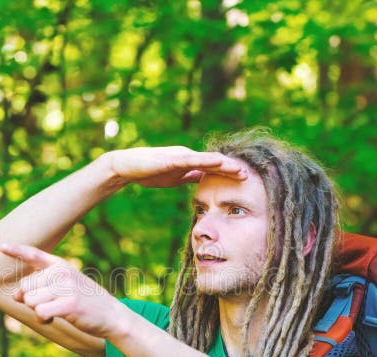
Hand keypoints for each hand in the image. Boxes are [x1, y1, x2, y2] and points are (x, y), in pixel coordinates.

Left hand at [0, 243, 125, 338]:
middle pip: (25, 287)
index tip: (1, 246)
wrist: (110, 314)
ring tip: (55, 311)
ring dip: (38, 311)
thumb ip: (39, 287)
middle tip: (51, 304)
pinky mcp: (69, 303)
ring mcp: (66, 286)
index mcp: (60, 265)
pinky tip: (55, 318)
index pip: (34, 254)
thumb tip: (14, 296)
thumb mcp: (65, 285)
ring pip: (30, 300)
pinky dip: (44, 318)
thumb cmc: (83, 301)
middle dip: (32, 300)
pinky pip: (40, 312)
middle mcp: (62, 272)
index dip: (16, 250)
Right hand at [103, 146, 247, 187]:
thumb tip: (203, 179)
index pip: (213, 168)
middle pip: (214, 162)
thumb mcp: (174, 178)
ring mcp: (181, 155)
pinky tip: (218, 162)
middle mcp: (188, 156)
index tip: (245, 179)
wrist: (126, 167)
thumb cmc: (148, 172)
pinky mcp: (172, 158)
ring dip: (225, 164)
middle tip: (250, 174)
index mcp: (189, 162)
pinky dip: (207, 160)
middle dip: (232, 168)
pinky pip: (193, 160)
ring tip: (241, 169)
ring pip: (207, 160)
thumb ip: (189, 177)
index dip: (229, 173)